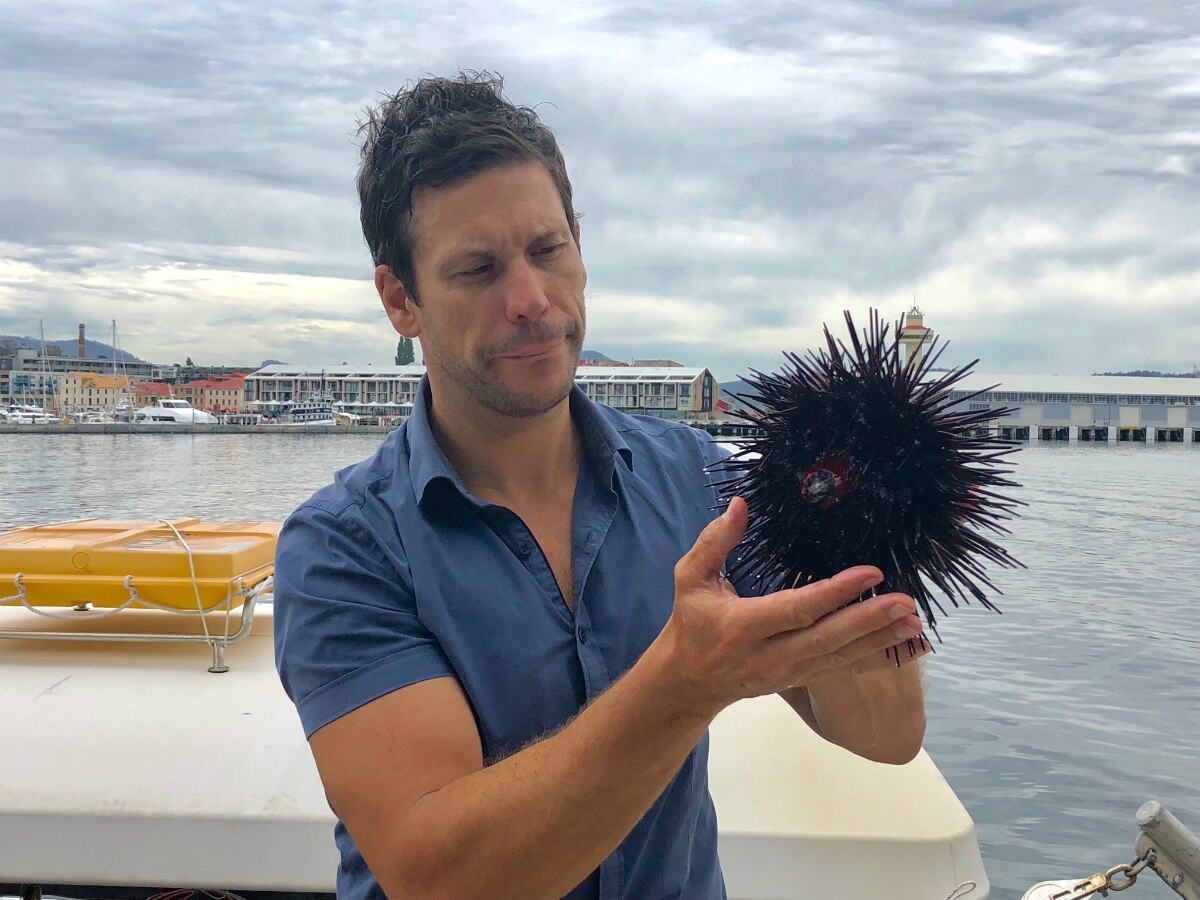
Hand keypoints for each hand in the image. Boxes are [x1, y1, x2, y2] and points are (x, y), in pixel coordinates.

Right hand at [657, 497, 925, 719]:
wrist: (689, 680)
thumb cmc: (692, 621)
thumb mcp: (690, 578)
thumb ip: (715, 542)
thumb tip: (741, 506)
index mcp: (743, 626)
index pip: (796, 609)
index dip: (835, 593)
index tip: (871, 573)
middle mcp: (769, 654)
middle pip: (826, 638)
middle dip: (869, 620)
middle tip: (906, 602)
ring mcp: (787, 672)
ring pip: (840, 657)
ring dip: (879, 639)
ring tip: (914, 622)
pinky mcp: (799, 680)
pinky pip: (840, 670)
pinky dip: (873, 657)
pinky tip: (902, 646)